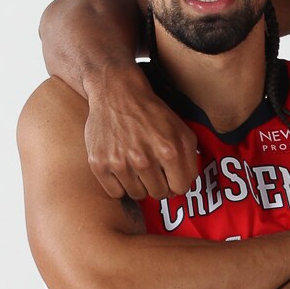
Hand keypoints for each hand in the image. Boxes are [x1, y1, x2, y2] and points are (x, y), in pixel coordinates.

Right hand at [85, 70, 200, 200]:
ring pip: (137, 195)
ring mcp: (119, 163)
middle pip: (158, 194)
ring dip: (139, 184)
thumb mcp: (181, 130)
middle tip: (153, 169)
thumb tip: (184, 186)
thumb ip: (190, 160)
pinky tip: (122, 167)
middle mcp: (144, 159)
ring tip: (136, 165)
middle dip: (159, 183)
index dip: (176, 182)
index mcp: (169, 151)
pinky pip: (115, 193)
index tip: (170, 175)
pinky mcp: (99, 163)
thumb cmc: (152, 113)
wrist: (116, 92)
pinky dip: (120, 184)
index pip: (180, 188)